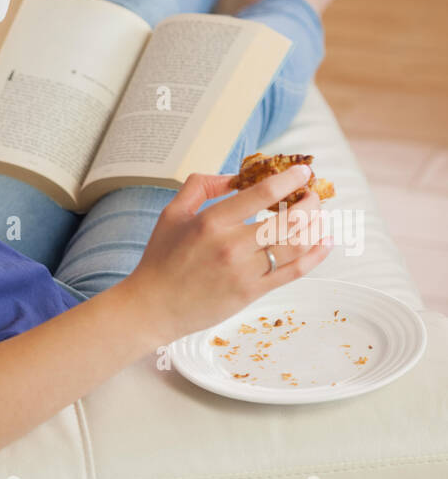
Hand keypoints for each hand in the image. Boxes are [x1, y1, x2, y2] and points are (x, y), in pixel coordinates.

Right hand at [124, 163, 332, 346]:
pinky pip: (293, 272)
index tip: (303, 171)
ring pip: (295, 245)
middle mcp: (232, 247)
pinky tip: (325, 242)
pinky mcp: (252, 294)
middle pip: (287, 220)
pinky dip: (315, 256)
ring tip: (320, 214)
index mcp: (211, 222)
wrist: (154, 306)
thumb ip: (201, 185)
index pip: (261, 194)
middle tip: (314, 193)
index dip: (289, 180)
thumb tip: (234, 175)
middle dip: (309, 202)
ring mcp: (245, 272)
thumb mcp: (173, 213)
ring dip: (315, 226)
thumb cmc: (161, 257)